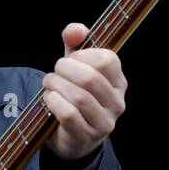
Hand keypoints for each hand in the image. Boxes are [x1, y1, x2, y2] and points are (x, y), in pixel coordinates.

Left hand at [42, 23, 126, 162]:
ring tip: (49, 85)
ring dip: (56, 86)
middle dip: (63, 70)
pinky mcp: (86, 136)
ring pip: (78, 97)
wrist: (74, 138)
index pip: (106, 59)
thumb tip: (74, 30)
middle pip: (89, 78)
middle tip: (53, 73)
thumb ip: (76, 44)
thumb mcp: (77, 67)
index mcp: (119, 82)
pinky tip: (49, 99)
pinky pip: (68, 114)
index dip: (82, 55)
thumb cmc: (76, 97)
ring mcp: (104, 122)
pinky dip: (53, 102)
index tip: (70, 60)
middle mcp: (117, 103)